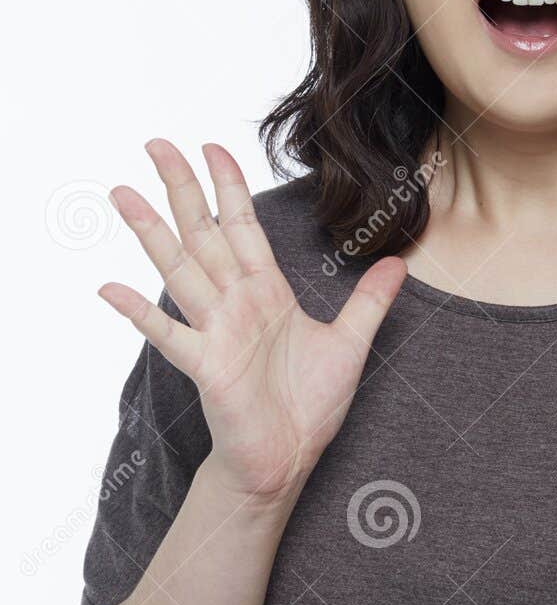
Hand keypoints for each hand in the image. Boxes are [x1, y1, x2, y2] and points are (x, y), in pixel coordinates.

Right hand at [100, 139, 406, 500]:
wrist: (287, 460)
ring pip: (179, 270)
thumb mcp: (351, 345)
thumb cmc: (308, 406)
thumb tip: (398, 263)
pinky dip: (139, 313)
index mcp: (266, 292)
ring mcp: (216, 331)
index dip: (229, 188)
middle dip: (182, 188)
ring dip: (151, 232)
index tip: (212, 148)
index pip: (243, 227)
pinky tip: (110, 289)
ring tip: (121, 193)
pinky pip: (168, 334)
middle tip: (156, 144)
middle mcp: (235, 303)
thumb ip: (369, 302)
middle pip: (203, 233)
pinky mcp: (206, 365)